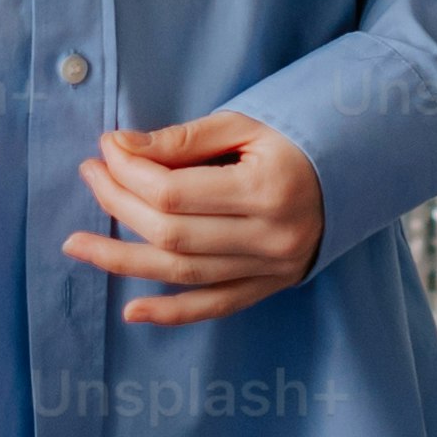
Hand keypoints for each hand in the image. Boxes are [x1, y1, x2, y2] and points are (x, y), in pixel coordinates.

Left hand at [66, 112, 323, 323]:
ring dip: (123, 261)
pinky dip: (171, 313)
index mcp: (268, 188)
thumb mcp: (248, 124)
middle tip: (90, 174)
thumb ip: (184, 139)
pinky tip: (130, 311)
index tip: (106, 148)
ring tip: (77, 244)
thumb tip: (120, 148)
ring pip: (182, 273)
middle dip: (118, 204)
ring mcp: (271, 269)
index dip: (129, 172)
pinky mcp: (270, 287)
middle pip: (171, 232)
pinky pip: (213, 306)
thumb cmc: (298, 139)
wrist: (359, 172)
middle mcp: (270, 236)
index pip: (174, 191)